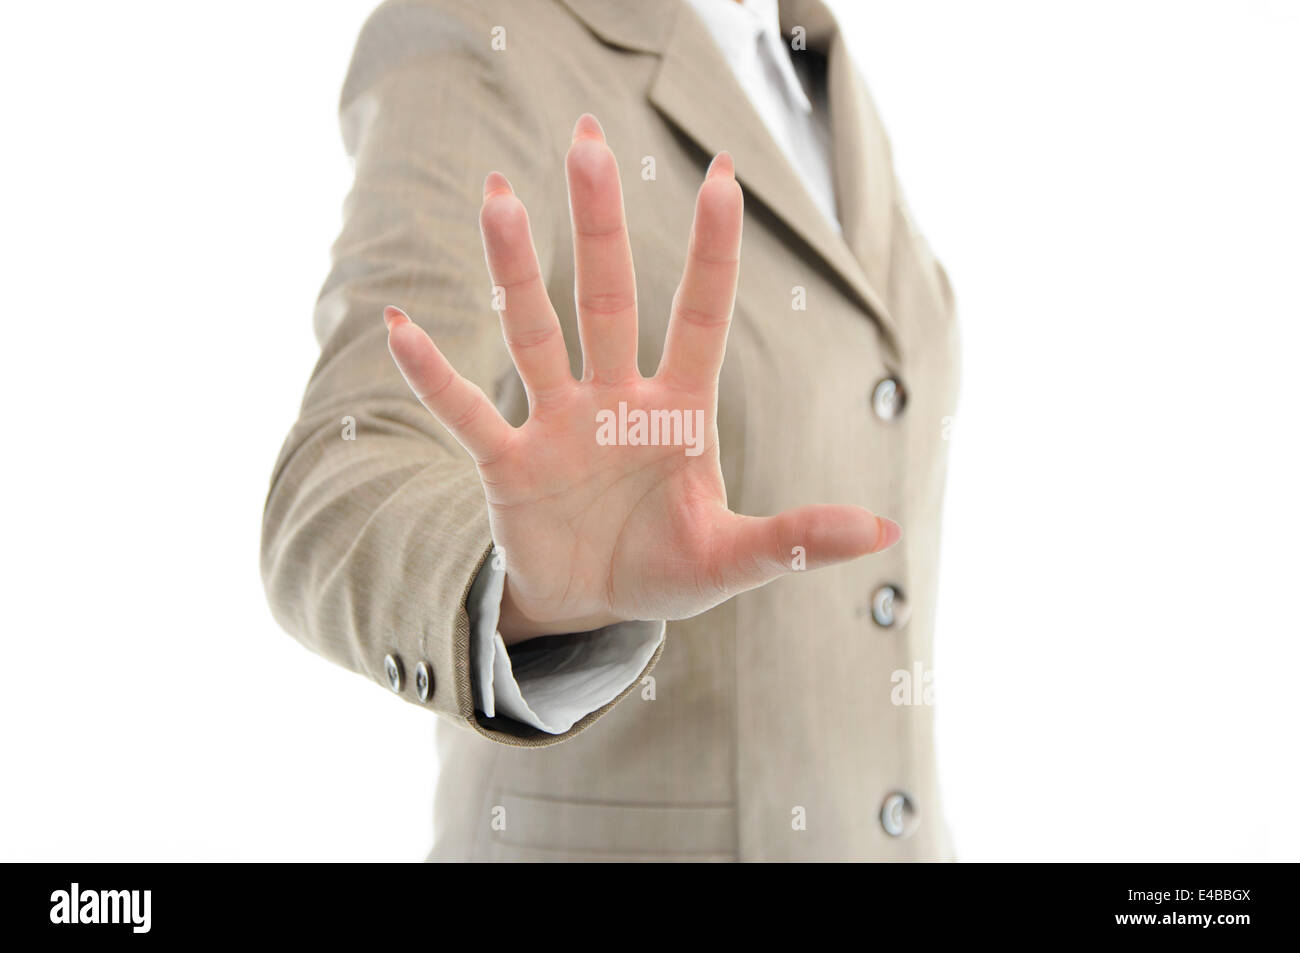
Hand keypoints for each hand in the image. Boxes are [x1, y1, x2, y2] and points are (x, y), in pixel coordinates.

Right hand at [385, 114, 899, 643]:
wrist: (594, 605)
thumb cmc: (668, 567)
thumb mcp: (733, 560)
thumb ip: (798, 538)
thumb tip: (884, 530)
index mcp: (679, 410)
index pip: (699, 316)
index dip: (711, 253)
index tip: (724, 177)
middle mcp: (616, 398)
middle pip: (608, 296)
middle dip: (600, 225)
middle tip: (586, 142)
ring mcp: (558, 423)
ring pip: (536, 333)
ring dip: (514, 272)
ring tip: (496, 199)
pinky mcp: (508, 464)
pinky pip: (465, 414)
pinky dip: (433, 377)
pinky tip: (399, 326)